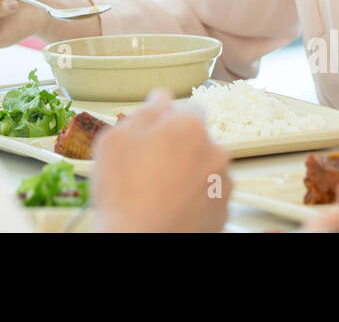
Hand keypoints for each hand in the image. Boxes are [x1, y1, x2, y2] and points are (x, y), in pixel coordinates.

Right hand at [91, 89, 230, 232]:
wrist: (137, 240)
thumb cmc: (124, 194)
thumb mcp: (115, 139)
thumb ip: (144, 112)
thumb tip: (160, 99)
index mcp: (190, 126)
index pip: (187, 109)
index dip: (167, 121)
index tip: (154, 134)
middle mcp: (214, 151)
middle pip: (198, 140)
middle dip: (180, 147)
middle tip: (151, 165)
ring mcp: (222, 183)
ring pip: (205, 167)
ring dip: (189, 172)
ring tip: (160, 190)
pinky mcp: (223, 211)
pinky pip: (209, 194)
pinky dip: (196, 196)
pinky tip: (172, 204)